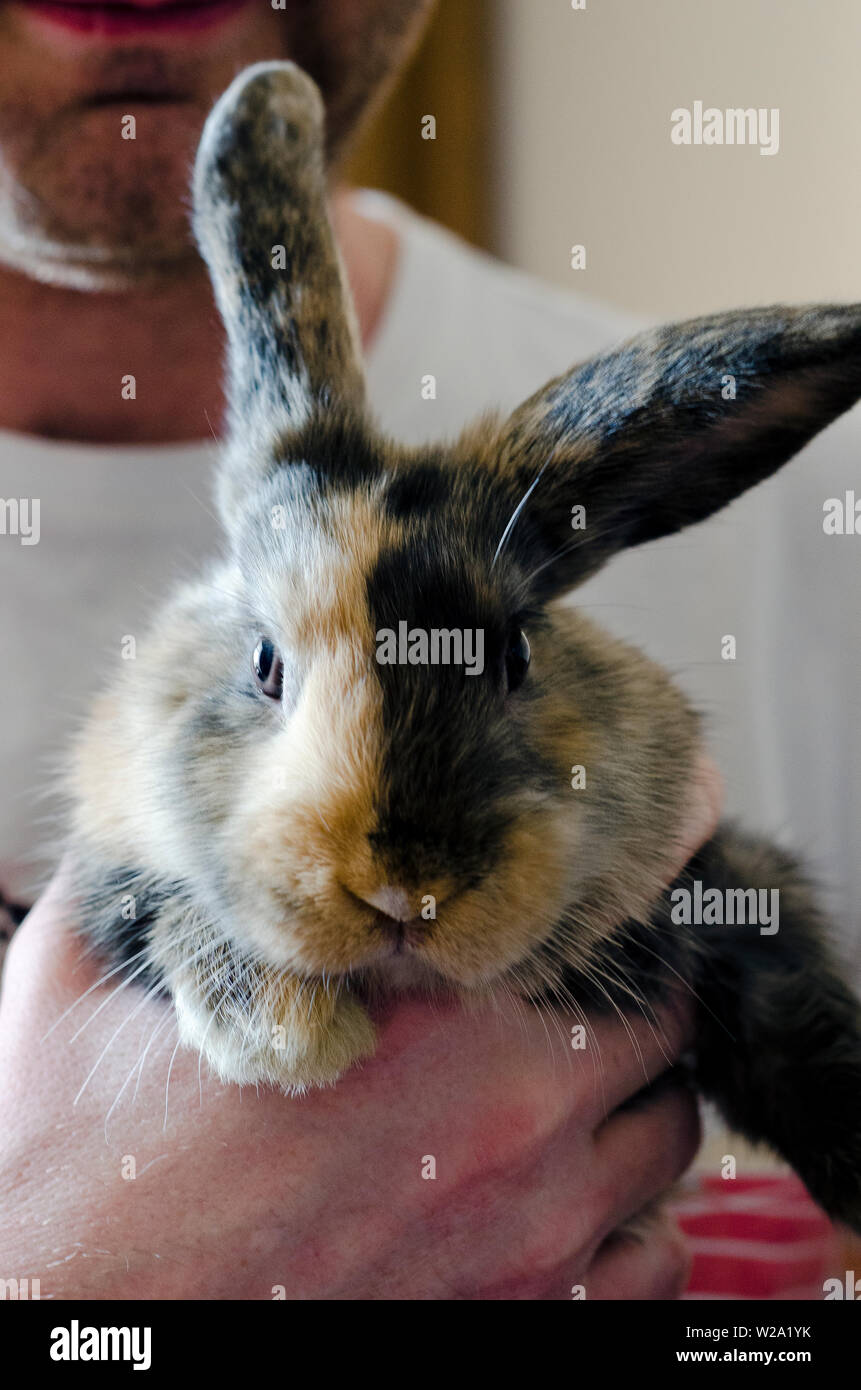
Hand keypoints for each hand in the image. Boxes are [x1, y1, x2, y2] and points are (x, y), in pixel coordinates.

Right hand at [0, 753, 720, 1300]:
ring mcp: (532, 1237)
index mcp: (425, 1020)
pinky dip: (633, 1222)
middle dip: (615, 992)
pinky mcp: (526, 1329)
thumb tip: (172, 819)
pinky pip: (655, 1264)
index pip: (595, 923)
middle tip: (557, 988)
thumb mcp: (79, 986)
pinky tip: (564, 1201)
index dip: (598, 897)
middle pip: (656, 1022)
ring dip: (630, 1099)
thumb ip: (144, 880)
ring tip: (560, 1087)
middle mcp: (508, 1124)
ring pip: (668, 1134)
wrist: (72, 1327)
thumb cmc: (78, 1183)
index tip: (569, 890)